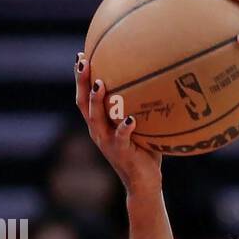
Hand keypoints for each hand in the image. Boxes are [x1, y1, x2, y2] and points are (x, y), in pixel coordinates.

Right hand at [74, 51, 161, 193]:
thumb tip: (157, 81)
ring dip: (97, 101)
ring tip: (100, 84)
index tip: (81, 55)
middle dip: (81, 82)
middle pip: (83, 103)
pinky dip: (124, 128)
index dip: (81, 78)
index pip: (84, 97)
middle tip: (83, 61)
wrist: (144, 183)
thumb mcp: (139, 126)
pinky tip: (130, 119)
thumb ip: (139, 108)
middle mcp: (98, 131)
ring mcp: (107, 143)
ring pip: (96, 119)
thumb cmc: (144, 151)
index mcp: (99, 124)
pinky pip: (121, 139)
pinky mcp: (121, 153)